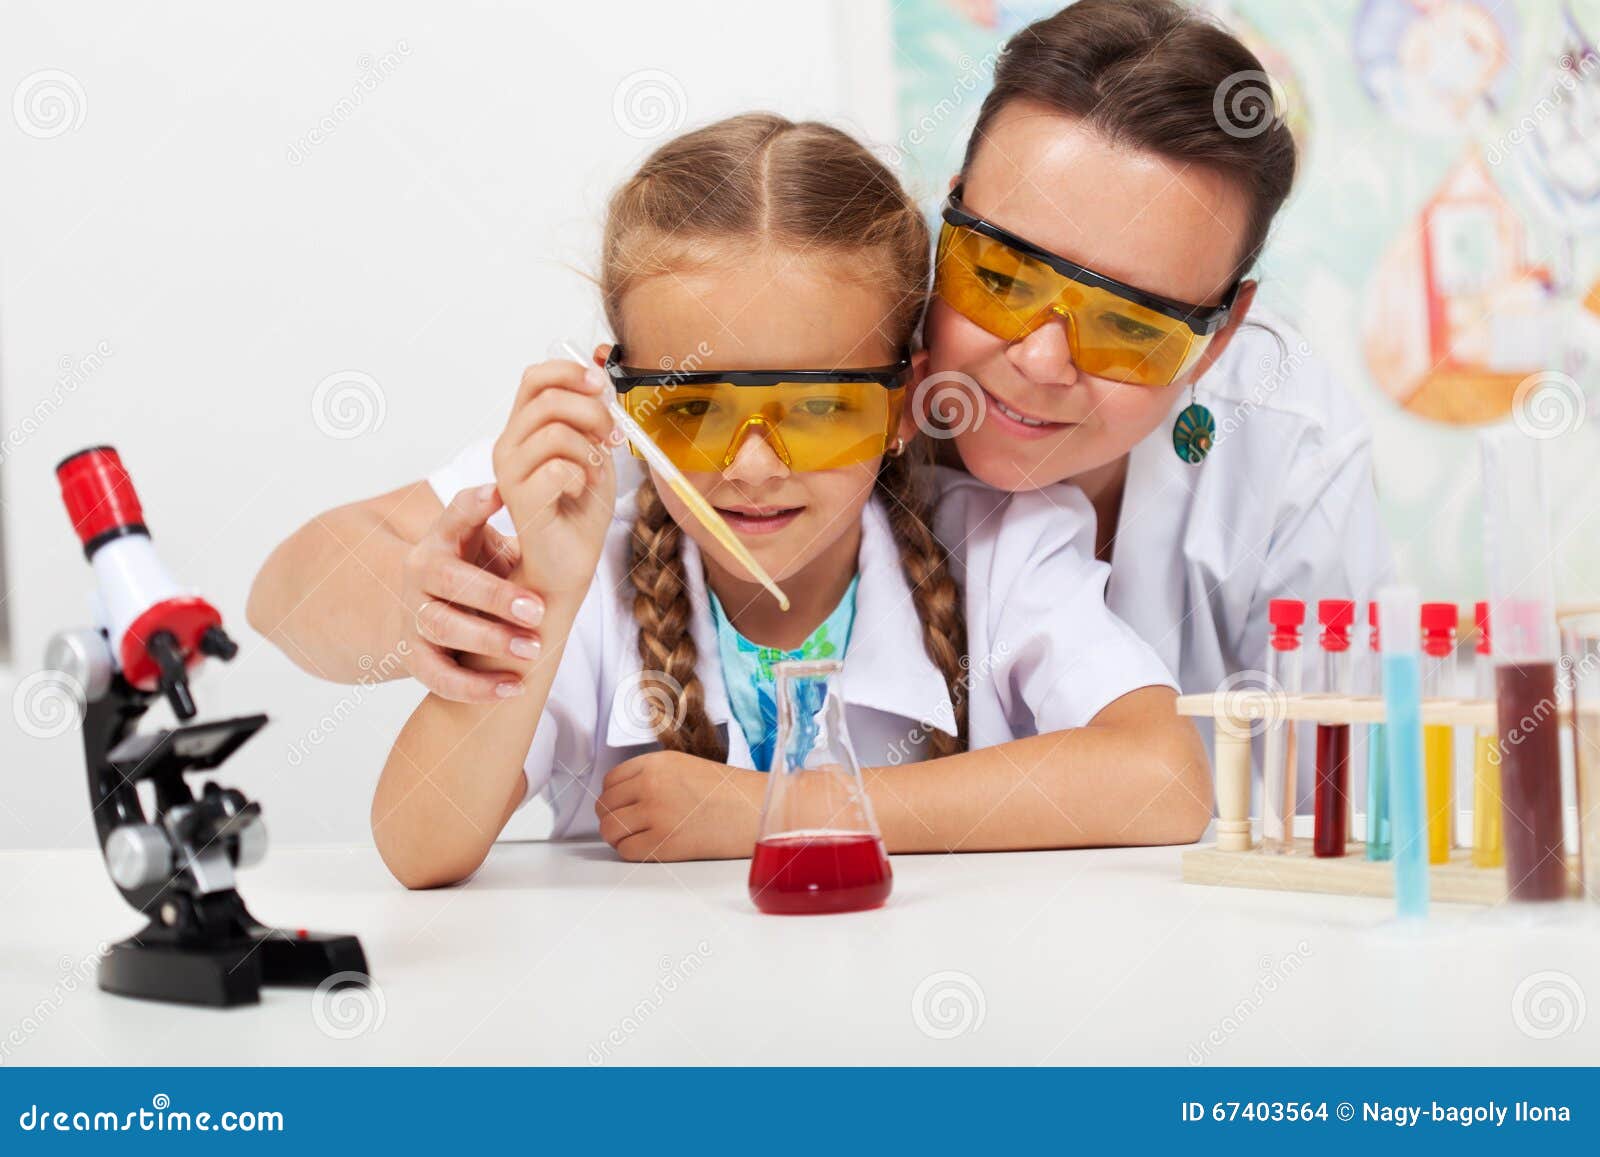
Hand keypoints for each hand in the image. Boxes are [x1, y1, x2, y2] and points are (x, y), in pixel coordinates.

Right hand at [392, 484, 547, 702]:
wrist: (431, 609)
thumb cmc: (475, 566)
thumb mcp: (486, 538)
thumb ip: (507, 519)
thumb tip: (528, 486)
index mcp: (440, 538)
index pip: (452, 518)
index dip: (474, 508)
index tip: (501, 497)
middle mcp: (419, 574)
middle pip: (450, 581)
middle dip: (495, 596)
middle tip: (539, 611)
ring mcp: (413, 615)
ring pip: (442, 628)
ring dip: (489, 640)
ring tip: (533, 650)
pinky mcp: (415, 656)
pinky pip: (438, 677)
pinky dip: (475, 687)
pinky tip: (514, 688)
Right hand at [493, 360, 621, 602]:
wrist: (569, 565)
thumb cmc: (580, 512)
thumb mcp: (594, 453)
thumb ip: (593, 417)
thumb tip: (600, 370)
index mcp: (524, 431)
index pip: (535, 378)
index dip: (571, 372)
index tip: (601, 387)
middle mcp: (508, 446)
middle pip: (548, 398)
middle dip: (593, 413)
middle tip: (609, 441)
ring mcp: (509, 473)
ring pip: (555, 432)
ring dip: (589, 451)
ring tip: (594, 475)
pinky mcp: (519, 500)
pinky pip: (558, 468)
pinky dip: (581, 477)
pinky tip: (580, 493)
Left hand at [595, 751, 767, 861]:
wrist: (756, 810)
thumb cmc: (729, 792)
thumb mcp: (685, 766)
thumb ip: (652, 776)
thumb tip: (623, 796)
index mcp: (656, 763)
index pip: (610, 781)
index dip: (614, 797)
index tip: (623, 806)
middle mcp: (650, 784)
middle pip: (605, 806)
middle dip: (613, 818)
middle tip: (629, 826)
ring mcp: (655, 813)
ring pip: (610, 830)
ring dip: (619, 837)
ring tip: (638, 838)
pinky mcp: (663, 842)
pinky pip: (626, 850)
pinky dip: (633, 852)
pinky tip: (650, 848)